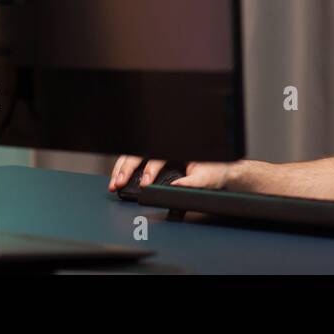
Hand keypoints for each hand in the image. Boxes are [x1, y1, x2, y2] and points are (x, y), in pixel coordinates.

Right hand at [108, 155, 234, 191]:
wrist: (220, 170)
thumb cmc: (215, 171)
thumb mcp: (207, 178)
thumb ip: (191, 183)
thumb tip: (175, 187)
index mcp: (178, 147)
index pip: (158, 156)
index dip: (149, 170)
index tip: (144, 183)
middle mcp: (166, 146)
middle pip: (140, 152)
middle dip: (126, 167)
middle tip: (118, 183)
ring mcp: (159, 151)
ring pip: (134, 155)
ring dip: (121, 168)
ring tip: (113, 183)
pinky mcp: (156, 158)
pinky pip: (136, 160)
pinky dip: (124, 168)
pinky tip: (117, 178)